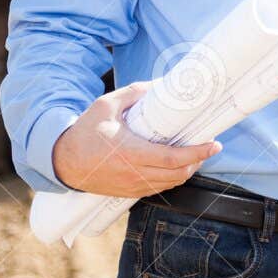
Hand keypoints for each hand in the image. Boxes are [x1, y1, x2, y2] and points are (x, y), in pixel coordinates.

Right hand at [50, 80, 220, 196]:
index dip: (197, 153)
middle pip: (178, 174)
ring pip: (171, 183)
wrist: (63, 161)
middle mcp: (133, 174)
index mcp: (130, 152)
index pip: (173, 158)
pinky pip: (159, 188)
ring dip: (186, 170)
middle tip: (207, 147)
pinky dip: (172, 178)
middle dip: (198, 161)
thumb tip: (159, 86)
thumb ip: (133, 94)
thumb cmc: (84, 132)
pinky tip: (174, 165)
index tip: (213, 144)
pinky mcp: (129, 192)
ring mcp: (132, 186)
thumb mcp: (106, 105)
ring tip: (194, 154)